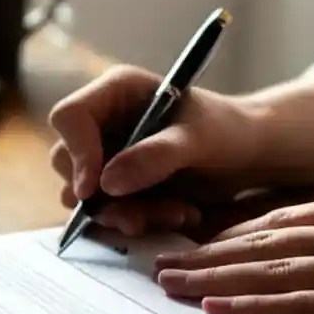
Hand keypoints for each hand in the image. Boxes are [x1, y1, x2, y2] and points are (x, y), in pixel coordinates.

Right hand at [48, 65, 265, 236]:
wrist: (246, 156)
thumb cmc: (227, 130)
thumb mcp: (198, 139)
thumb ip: (156, 156)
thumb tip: (107, 183)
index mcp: (115, 92)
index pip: (69, 116)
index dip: (76, 152)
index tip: (95, 187)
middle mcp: (102, 123)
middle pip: (67, 162)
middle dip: (105, 196)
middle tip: (144, 215)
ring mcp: (106, 156)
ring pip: (86, 197)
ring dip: (126, 214)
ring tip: (176, 212)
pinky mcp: (116, 187)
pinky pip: (106, 213)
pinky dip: (138, 221)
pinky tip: (177, 215)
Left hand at [152, 191, 313, 313]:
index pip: (279, 218)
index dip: (230, 234)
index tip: (194, 244)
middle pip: (264, 241)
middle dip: (207, 254)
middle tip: (160, 264)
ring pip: (274, 270)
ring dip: (216, 279)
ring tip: (171, 286)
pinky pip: (306, 305)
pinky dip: (257, 307)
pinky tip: (220, 309)